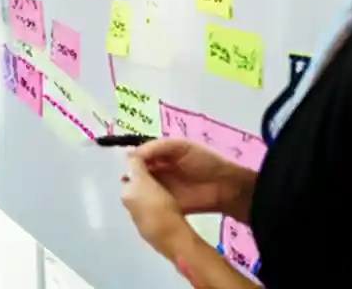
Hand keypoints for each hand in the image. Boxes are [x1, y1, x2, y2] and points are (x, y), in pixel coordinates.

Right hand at [130, 138, 251, 219]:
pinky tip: (137, 202)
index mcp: (161, 155)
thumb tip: (130, 154)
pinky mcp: (167, 205)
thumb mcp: (181, 146)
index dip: (132, 159)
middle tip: (125, 179)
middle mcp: (159, 171)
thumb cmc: (205, 162)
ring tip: (129, 190)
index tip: (127, 164)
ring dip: (134, 189)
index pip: (140, 156)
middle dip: (131, 174)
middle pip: (138, 172)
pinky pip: (151, 203)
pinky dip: (143, 203)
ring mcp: (162, 189)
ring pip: (142, 188)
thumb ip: (156, 147)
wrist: (227, 187)